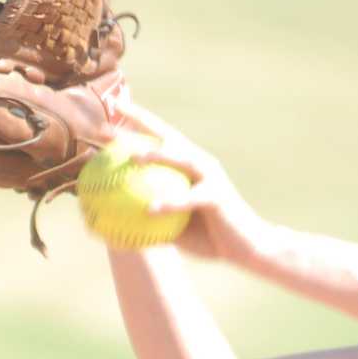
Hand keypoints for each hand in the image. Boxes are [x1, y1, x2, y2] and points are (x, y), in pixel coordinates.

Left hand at [111, 98, 272, 265]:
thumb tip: (113, 225)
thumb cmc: (210, 238)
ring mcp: (210, 176)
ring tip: (133, 158)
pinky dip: (171, 204)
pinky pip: (191, 198)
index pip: (157, 137)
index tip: (110, 111)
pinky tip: (151, 210)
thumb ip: (148, 221)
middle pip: (167, 135)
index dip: (135, 122)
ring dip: (158, 155)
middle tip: (113, 116)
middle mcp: (199, 162)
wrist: (247, 247)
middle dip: (141, 121)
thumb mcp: (174, 229)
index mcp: (187, 165)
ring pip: (182, 159)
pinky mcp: (218, 195)